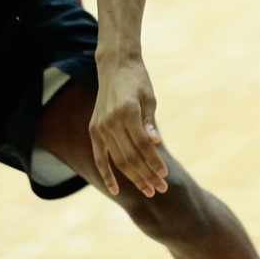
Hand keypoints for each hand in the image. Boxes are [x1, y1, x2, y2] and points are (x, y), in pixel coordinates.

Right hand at [88, 58, 168, 196]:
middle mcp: (111, 122)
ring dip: (134, 177)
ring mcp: (100, 128)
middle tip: (161, 188)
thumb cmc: (138, 82)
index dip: (154, 162)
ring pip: (118, 160)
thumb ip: (149, 122)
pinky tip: (116, 190)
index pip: (143, 145)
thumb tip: (155, 143)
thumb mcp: (149, 98)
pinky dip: (107, 174)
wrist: (115, 67)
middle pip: (130, 157)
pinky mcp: (94, 131)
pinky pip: (99, 158)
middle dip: (146, 175)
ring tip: (148, 190)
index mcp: (127, 112)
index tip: (165, 175)